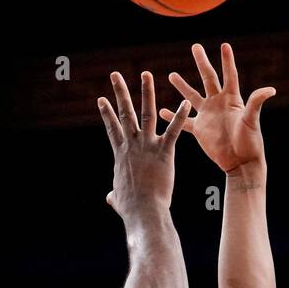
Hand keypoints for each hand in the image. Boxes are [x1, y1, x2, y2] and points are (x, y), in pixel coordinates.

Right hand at [98, 70, 190, 217]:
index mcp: (121, 154)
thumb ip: (114, 194)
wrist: (144, 212)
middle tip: (116, 75)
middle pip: (125, 113)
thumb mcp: (118, 199)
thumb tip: (110, 198)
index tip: (102, 99)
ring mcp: (148, 147)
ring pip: (147, 114)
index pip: (112, 128)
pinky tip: (186, 103)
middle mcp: (132, 146)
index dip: (107, 113)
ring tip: (146, 74)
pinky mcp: (165, 152)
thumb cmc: (131, 209)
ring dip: (147, 92)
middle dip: (120, 92)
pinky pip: (174, 131)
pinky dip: (180, 117)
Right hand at [160, 42, 275, 173]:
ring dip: (182, 86)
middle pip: (208, 78)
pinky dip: (173, 117)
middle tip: (195, 46)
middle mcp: (218, 103)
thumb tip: (271, 90)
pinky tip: (163, 111)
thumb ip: (256, 103)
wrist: (240, 162)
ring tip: (172, 75)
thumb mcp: (252, 120)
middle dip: (202, 62)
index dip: (227, 60)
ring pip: (192, 96)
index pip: (229, 75)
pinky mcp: (200, 129)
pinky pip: (184, 121)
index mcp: (232, 99)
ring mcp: (208, 115)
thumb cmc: (250, 142)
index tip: (225, 45)